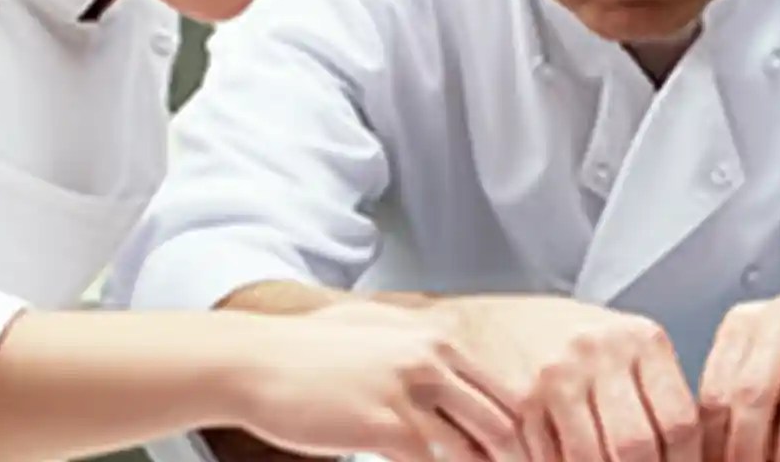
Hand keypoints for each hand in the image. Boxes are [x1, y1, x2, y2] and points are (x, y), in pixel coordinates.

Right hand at [221, 307, 523, 461]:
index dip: (525, 434)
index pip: (506, 390)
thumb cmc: (308, 351)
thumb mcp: (376, 330)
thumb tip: (447, 369)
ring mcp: (410, 391)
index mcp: (438, 339)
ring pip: (477, 450)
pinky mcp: (385, 424)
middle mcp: (433, 358)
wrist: (254, 361)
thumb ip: (419, 346)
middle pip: (504, 422)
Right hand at [430, 295, 700, 461]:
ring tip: (580, 460)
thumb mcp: (605, 343)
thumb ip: (641, 386)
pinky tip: (553, 458)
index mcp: (640, 337)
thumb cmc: (541, 336)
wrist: (466, 322)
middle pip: (638, 447)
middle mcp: (603, 349)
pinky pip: (549, 456)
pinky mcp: (521, 396)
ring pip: (592, 458)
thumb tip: (679, 448)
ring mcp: (560, 371)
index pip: (680, 422)